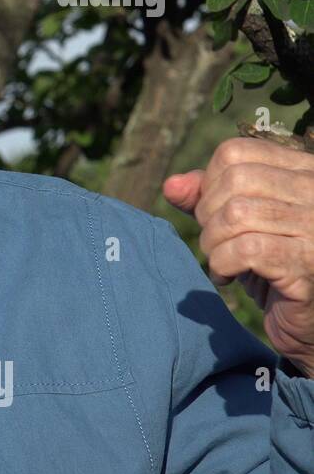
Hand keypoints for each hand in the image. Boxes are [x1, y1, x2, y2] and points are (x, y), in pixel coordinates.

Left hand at [163, 137, 313, 377]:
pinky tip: (229, 277)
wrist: (307, 320)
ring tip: (223, 261)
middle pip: (234, 180)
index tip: (214, 213)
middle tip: (217, 242)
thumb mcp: (237, 224)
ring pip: (237, 214)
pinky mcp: (308, 263)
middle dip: (208, 214)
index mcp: (304, 171)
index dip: (209, 184)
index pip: (236, 153)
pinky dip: (223, 264)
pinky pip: (247, 249)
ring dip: (214, 243)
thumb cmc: (272, 264)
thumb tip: (172, 185)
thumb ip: (206, 199)